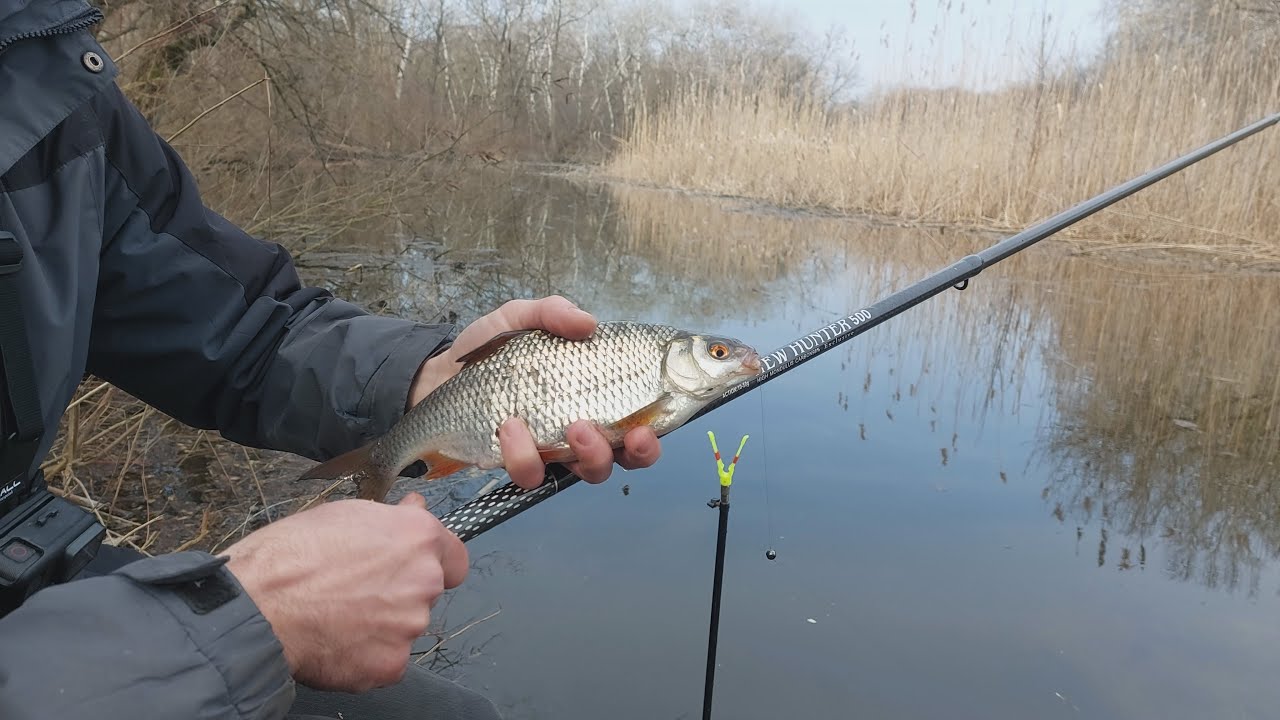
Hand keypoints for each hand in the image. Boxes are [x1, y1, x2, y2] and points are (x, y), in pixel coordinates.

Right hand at [223, 492, 465, 691]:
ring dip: (381, 624)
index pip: (454, 556)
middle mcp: (425, 580)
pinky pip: (388, 660)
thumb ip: (390, 518)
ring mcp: (410, 626)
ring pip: (405, 627)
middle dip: (399, 592)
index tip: (414, 566)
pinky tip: (335, 641)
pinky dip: (366, 656)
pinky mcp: (391, 664)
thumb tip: (414, 509)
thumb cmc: (290, 555)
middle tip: (354, 590)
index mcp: (418, 538)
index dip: (435, 560)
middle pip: (426, 592)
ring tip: (336, 615)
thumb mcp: (343, 514)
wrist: (255, 606)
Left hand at [409, 296, 661, 489]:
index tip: (651, 424)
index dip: (655, 428)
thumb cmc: (487, 350)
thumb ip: (552, 312)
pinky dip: (525, 453)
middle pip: (628, 456)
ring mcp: (552, 450)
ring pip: (589, 471)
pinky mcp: (519, 464)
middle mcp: (582, 427)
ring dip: (587, 455)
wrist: (435, 378)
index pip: (641, 418)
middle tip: (619, 431)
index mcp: (593, 393)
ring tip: (568, 428)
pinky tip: (508, 427)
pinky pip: (534, 473)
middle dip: (635, 452)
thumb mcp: (519, 317)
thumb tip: (588, 322)